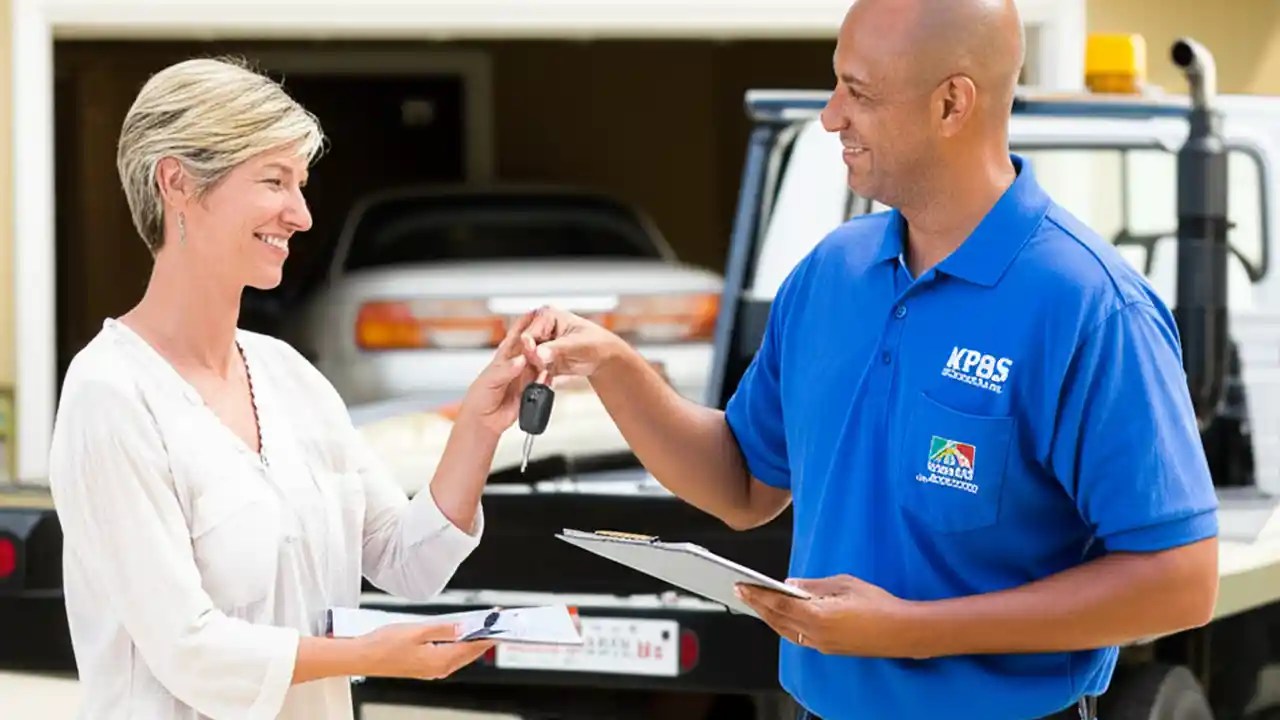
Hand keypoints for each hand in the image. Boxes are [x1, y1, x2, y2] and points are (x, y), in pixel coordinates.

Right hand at [358, 622, 495, 680]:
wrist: (363, 657)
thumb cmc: (385, 644)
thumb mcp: (418, 630)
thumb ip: (445, 629)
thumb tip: (465, 627)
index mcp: (440, 661)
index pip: (473, 648)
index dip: (488, 635)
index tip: (500, 625)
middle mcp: (438, 669)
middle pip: (469, 653)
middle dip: (483, 638)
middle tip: (495, 623)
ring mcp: (431, 670)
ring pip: (460, 655)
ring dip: (471, 642)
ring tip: (481, 627)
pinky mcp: (425, 667)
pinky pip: (449, 656)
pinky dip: (458, 646)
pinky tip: (458, 636)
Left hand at [456, 310, 541, 435]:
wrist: (484, 421)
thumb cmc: (479, 399)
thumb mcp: (490, 380)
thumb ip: (506, 370)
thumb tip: (520, 360)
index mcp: (503, 358)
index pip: (516, 336)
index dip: (526, 324)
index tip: (536, 313)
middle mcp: (515, 365)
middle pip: (532, 348)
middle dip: (542, 340)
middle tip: (552, 334)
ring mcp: (523, 378)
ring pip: (540, 364)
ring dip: (546, 360)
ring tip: (552, 356)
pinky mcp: (530, 391)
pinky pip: (542, 382)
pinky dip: (546, 379)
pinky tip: (548, 376)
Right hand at [517, 306, 626, 378]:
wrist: (604, 358)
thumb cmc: (596, 343)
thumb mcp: (578, 345)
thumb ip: (557, 349)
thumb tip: (539, 353)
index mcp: (546, 316)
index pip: (527, 333)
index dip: (528, 348)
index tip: (533, 359)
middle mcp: (538, 329)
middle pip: (521, 347)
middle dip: (525, 362)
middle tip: (534, 372)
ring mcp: (538, 346)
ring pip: (523, 361)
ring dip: (529, 372)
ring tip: (539, 378)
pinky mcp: (540, 361)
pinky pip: (531, 371)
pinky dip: (535, 378)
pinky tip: (542, 381)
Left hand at [734, 574, 919, 657]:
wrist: (901, 631)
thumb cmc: (877, 604)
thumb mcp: (844, 584)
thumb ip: (814, 585)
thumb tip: (791, 583)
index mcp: (817, 616)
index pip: (778, 604)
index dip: (757, 595)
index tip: (741, 586)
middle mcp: (815, 634)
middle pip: (777, 620)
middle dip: (757, 606)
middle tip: (741, 593)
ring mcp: (821, 644)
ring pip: (786, 631)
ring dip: (769, 617)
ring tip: (757, 603)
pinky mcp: (829, 648)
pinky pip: (798, 637)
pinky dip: (785, 625)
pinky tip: (782, 615)